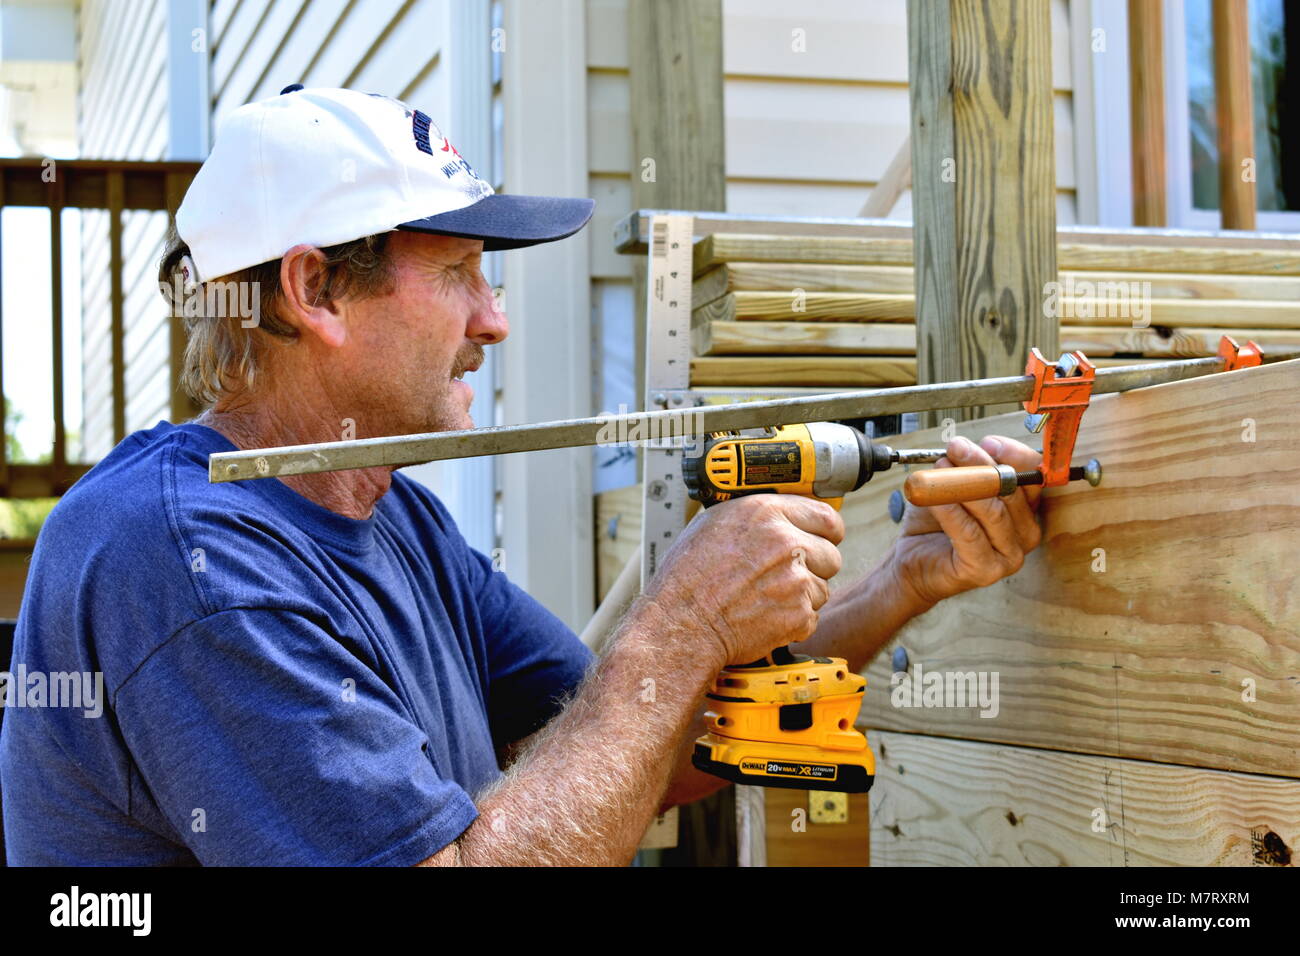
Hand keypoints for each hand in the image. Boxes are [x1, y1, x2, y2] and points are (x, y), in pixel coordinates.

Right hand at [640, 494, 844, 667]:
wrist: (681, 622)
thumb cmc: (688, 576)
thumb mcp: (714, 523)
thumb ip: (757, 516)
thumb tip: (781, 515)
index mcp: (766, 513)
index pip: (826, 516)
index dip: (825, 531)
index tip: (823, 538)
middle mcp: (786, 543)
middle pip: (831, 554)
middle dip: (814, 566)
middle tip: (787, 574)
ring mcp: (796, 580)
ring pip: (822, 588)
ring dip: (802, 595)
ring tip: (767, 597)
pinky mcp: (799, 614)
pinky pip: (812, 616)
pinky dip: (793, 620)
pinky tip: (765, 615)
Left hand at [890, 435, 1043, 608]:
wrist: (912, 562)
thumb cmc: (937, 523)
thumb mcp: (956, 486)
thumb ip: (970, 468)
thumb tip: (971, 447)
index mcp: (1026, 510)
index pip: (1033, 475)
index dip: (1012, 455)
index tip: (987, 442)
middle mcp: (1026, 534)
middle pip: (1010, 490)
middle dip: (980, 464)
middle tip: (955, 448)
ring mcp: (1009, 556)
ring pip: (992, 511)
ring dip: (962, 485)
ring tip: (938, 470)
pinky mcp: (985, 571)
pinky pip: (969, 533)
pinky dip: (950, 511)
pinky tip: (933, 499)